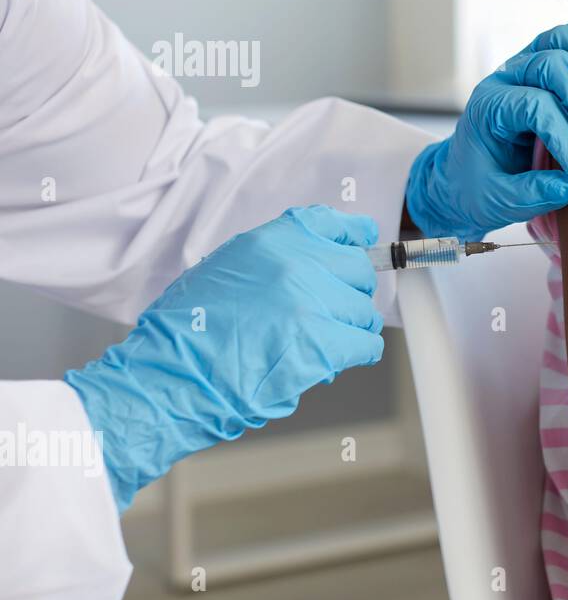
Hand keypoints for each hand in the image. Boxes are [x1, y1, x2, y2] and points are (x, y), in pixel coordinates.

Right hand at [65, 206, 384, 511]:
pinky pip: (366, 344)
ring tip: (325, 342)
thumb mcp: (226, 270)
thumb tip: (316, 263)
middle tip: (334, 313)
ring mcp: (311, 303)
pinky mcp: (322, 343)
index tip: (363, 242)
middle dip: (350, 293)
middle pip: (358, 269)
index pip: (332, 223)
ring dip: (351, 328)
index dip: (354, 236)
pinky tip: (337, 359)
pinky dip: (358, 354)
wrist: (169, 376)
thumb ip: (274, 260)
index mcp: (271, 241)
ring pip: (364, 311)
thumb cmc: (187, 333)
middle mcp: (296, 264)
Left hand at [405, 20, 567, 241]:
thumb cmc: (480, 187)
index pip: (536, 108)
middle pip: (551, 65)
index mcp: (488, 108)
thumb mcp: (500, 200)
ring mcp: (525, 64)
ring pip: (560, 39)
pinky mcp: (544, 63)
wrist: (464, 175)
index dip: (567, 139)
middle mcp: (505, 78)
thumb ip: (538, 192)